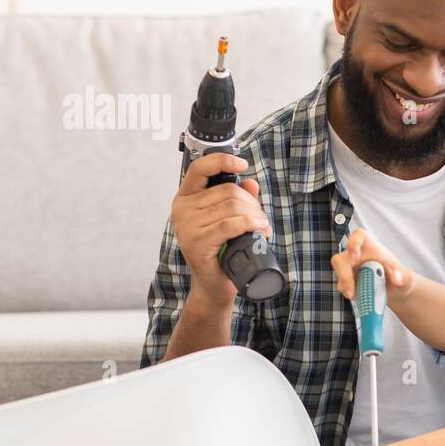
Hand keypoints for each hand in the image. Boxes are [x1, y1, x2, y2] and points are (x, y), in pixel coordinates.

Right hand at [171, 153, 270, 307]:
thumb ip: (238, 199)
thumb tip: (251, 183)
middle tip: (261, 218)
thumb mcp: (229, 220)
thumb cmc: (221, 250)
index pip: (199, 168)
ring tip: (262, 227)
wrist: (214, 285)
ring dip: (255, 216)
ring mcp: (186, 226)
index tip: (242, 164)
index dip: (222, 161)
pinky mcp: (196, 242)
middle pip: (227, 191)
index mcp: (186, 198)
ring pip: (232, 207)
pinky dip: (250, 225)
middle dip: (251, 203)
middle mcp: (181, 209)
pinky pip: (229, 225)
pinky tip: (260, 230)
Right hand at [331, 228, 414, 301]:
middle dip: (344, 275)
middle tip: (352, 290)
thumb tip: (397, 279)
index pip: (358, 236)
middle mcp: (357, 254)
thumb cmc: (398, 276)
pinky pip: (342, 286)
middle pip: (341, 259)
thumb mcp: (404, 275)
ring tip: (357, 296)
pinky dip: (349, 293)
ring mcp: (350, 267)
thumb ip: (402, 275)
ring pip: (339, 274)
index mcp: (370, 246)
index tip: (355, 256)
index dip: (353, 243)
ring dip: (346, 286)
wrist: (395, 289)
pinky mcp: (347, 279)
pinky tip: (360, 296)